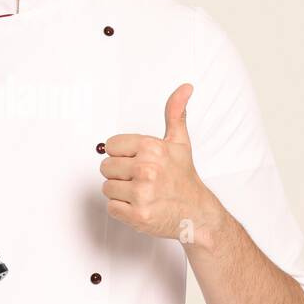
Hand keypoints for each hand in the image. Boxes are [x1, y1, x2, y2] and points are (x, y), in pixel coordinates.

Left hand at [100, 83, 213, 241]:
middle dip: (120, 174)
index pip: (111, 146)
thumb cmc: (184, 178)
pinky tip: (139, 206)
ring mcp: (142, 193)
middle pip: (106, 167)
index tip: (136, 161)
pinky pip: (111, 207)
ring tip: (141, 193)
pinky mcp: (137, 215)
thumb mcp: (180, 142)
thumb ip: (175, 113)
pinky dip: (122, 210)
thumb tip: (185, 88)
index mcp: (152, 148)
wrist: (197, 213)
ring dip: (120, 193)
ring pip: (107, 188)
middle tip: (140, 179)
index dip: (122, 154)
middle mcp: (147, 169)